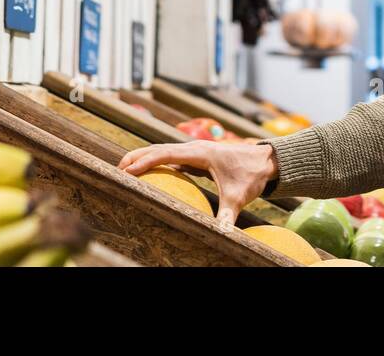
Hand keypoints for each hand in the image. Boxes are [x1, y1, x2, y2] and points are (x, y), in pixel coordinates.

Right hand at [118, 140, 278, 226]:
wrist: (267, 161)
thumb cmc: (252, 175)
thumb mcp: (238, 198)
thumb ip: (226, 216)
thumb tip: (221, 235)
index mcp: (200, 152)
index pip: (166, 154)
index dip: (145, 161)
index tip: (127, 170)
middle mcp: (195, 148)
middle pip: (159, 149)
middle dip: (137, 156)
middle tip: (116, 168)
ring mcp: (196, 151)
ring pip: (164, 151)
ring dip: (145, 157)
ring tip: (125, 169)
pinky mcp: (198, 157)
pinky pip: (173, 158)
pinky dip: (158, 162)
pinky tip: (150, 173)